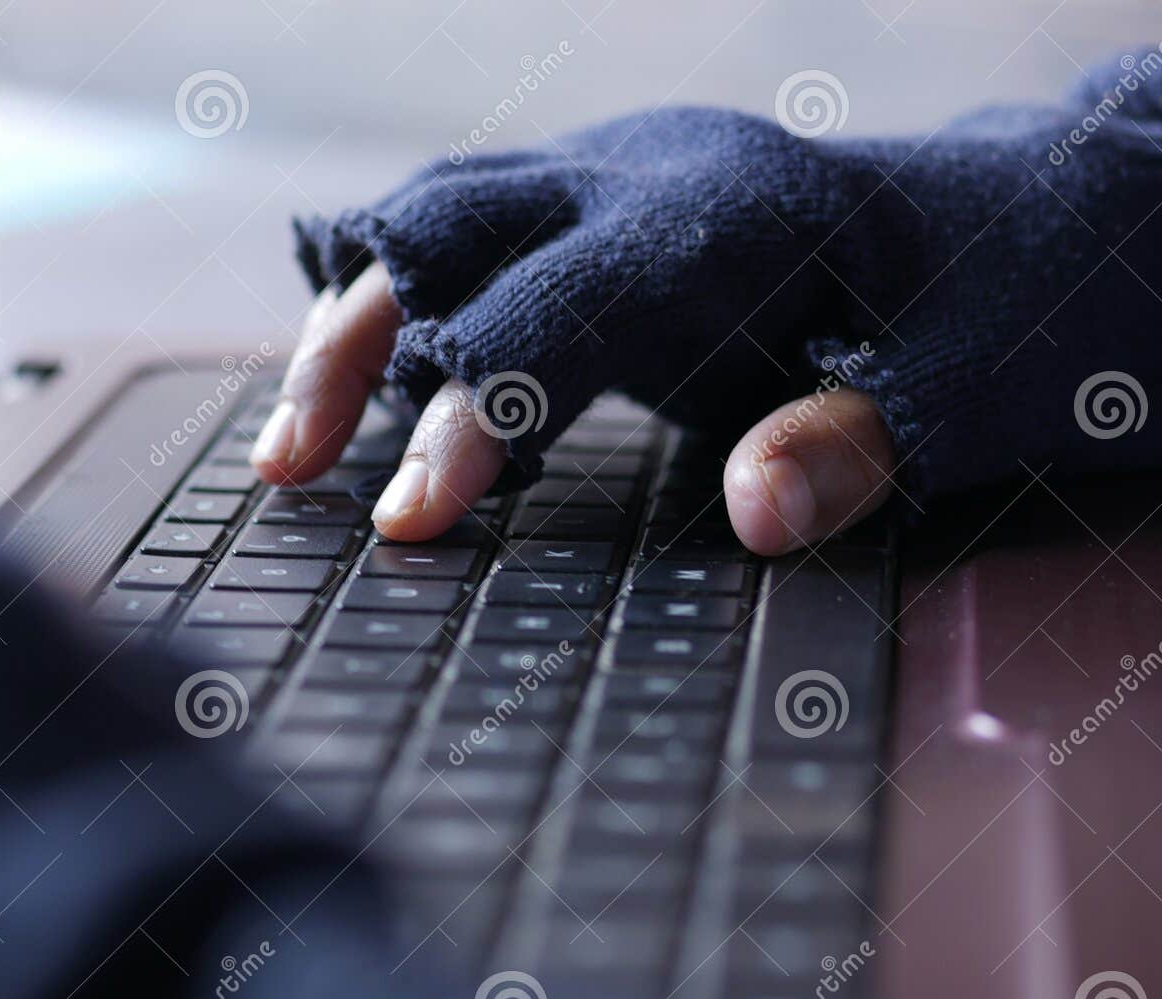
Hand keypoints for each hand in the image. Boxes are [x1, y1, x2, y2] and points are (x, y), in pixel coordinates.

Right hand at [254, 74, 1161, 549]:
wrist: (1007, 221)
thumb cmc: (985, 316)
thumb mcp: (960, 390)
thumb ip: (856, 443)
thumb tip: (756, 512)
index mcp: (724, 218)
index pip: (547, 311)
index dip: (464, 416)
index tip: (403, 524)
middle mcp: (645, 170)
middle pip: (442, 230)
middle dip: (352, 352)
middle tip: (293, 472)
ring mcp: (614, 171)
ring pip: (430, 216)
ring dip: (350, 325)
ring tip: (296, 442)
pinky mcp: (599, 200)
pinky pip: (463, 229)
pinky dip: (396, 303)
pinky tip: (359, 378)